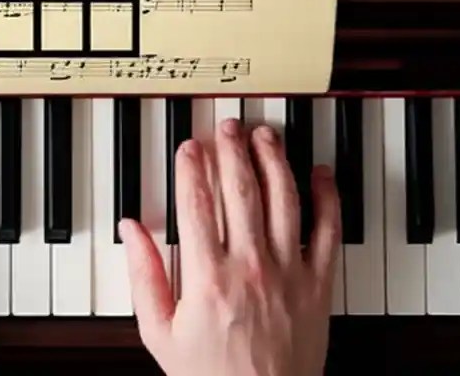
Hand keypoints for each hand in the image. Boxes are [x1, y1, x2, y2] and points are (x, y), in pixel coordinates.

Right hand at [121, 117, 340, 375]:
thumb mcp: (159, 332)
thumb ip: (144, 276)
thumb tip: (131, 229)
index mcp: (207, 277)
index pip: (196, 204)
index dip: (192, 167)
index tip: (189, 148)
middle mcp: (250, 267)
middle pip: (241, 190)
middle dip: (232, 150)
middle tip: (227, 126)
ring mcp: (289, 273)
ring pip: (284, 199)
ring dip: (274, 160)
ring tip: (265, 136)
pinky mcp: (319, 284)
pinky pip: (328, 230)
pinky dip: (327, 197)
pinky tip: (318, 173)